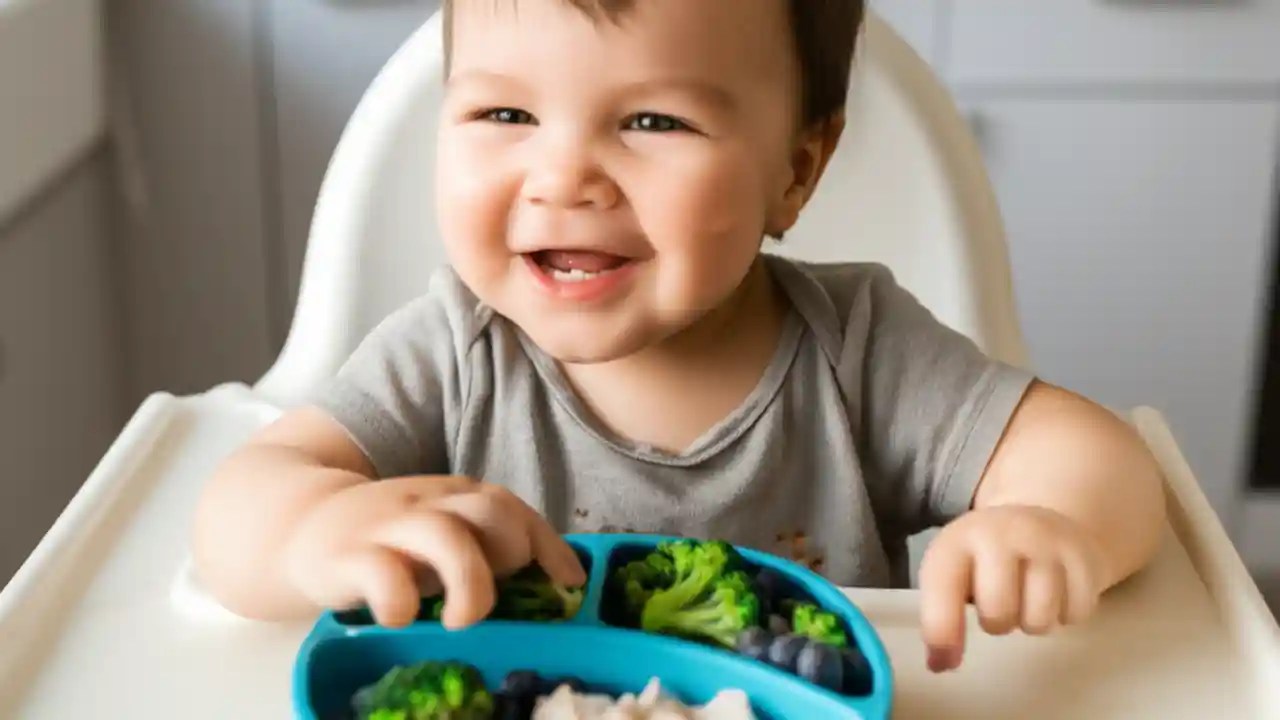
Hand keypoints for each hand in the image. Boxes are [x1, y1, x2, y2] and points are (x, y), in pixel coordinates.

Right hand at [282, 475, 585, 628]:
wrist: (297, 522)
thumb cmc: (388, 540)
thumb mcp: (440, 532)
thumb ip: (484, 549)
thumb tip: (553, 587)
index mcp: (456, 499)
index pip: (515, 508)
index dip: (549, 545)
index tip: (570, 582)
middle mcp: (429, 505)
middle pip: (491, 509)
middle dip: (511, 552)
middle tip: (502, 592)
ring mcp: (389, 527)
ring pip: (444, 534)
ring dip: (468, 582)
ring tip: (461, 620)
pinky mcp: (346, 556)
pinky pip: (381, 574)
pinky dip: (400, 600)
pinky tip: (402, 617)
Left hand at [917, 505, 1106, 672]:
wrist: (1042, 518)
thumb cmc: (986, 558)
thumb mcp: (954, 571)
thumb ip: (941, 616)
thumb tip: (939, 665)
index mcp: (958, 538)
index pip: (943, 588)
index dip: (941, 631)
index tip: (945, 662)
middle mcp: (1002, 532)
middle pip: (998, 612)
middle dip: (997, 623)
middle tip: (1000, 606)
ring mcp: (1047, 541)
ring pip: (1040, 619)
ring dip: (1033, 622)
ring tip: (1027, 599)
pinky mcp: (1084, 554)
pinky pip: (1077, 614)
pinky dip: (1067, 615)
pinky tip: (1056, 592)